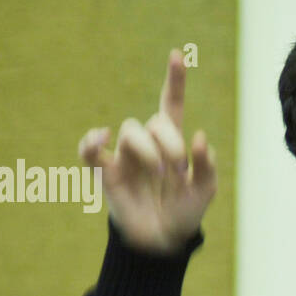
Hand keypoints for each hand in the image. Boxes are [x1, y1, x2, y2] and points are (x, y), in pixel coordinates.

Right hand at [78, 49, 216, 254]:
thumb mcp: (205, 191)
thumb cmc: (185, 213)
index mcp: (172, 142)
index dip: (174, 80)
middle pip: (154, 122)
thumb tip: (198, 136)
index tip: (177, 54)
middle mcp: (148, 144)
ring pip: (130, 131)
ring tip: (159, 175)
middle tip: (178, 170)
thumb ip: (206, 165)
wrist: (162, 241)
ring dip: (148, 150)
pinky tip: (101, 138)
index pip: (170, 104)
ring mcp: (125, 156)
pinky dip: (91, 141)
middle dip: (170, 143)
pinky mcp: (106, 173)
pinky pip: (89, 150)